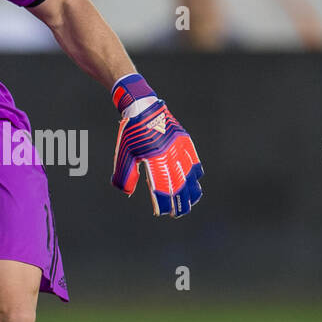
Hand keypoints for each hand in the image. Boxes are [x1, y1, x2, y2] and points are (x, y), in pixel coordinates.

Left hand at [110, 74, 203, 217]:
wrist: (143, 106)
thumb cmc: (131, 132)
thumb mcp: (124, 154)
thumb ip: (125, 175)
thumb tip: (128, 193)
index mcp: (155, 160)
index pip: (162, 188)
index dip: (164, 203)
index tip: (163, 213)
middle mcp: (170, 155)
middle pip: (179, 185)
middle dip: (180, 202)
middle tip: (178, 214)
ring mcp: (179, 148)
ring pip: (190, 175)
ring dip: (191, 191)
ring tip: (191, 202)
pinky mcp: (184, 141)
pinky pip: (194, 160)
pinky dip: (196, 173)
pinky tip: (196, 181)